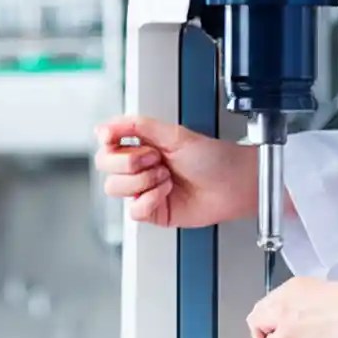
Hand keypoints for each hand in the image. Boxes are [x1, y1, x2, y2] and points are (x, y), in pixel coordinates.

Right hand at [95, 115, 257, 227]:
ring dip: (144, 180)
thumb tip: (103, 126)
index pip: (107, 144)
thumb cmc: (213, 159)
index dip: (110, 142)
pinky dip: (151, 199)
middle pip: (105, 166)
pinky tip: (166, 192)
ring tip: (166, 176)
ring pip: (115, 188)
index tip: (118, 140)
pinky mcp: (152, 211)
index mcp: (142, 145)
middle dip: (131, 162)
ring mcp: (144, 190)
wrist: (233, 184)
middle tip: (155, 159)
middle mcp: (139, 167)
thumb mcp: (174, 133)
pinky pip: (134, 210)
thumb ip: (136, 125)